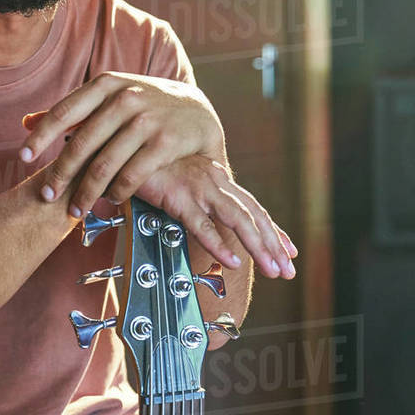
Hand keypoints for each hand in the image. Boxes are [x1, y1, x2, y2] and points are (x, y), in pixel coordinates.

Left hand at [21, 72, 224, 216]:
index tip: (23, 158)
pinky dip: (117, 192)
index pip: (65, 112)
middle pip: (82, 143)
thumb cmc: (146, 107)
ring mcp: (147, 120)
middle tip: (47, 195)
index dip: (42, 137)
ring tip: (76, 208)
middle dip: (61, 173)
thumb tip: (25, 122)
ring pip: (105, 164)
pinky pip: (132, 175)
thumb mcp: (111, 97)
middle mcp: (126, 98)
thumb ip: (73, 111)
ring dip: (87, 192)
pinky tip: (110, 201)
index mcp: (107, 85)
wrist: (198, 112)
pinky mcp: (166, 143)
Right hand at [134, 155, 297, 278]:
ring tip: (271, 269)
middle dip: (274, 244)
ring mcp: (199, 188)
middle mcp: (215, 182)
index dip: (274, 231)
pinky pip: (202, 224)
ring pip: (238, 220)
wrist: (125, 145)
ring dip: (258, 246)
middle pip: (254, 215)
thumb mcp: (182, 183)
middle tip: (287, 269)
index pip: (254, 208)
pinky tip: (231, 261)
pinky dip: (219, 244)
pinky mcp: (178, 196)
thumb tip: (208, 223)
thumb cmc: (151, 164)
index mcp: (218, 179)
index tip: (289, 251)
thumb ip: (197, 200)